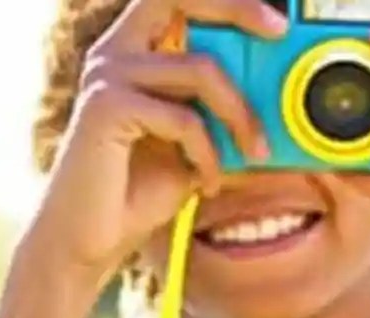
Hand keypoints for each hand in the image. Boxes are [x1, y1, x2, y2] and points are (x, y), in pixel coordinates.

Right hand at [26, 0, 285, 277]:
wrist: (89, 241)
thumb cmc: (137, 193)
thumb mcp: (194, 145)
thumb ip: (221, 114)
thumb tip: (279, 97)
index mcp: (134, 51)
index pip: (180, 1)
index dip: (228, 2)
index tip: (277, 23)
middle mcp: (115, 52)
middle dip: (237, 7)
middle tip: (278, 33)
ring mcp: (108, 75)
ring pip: (201, 70)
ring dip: (241, 115)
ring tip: (254, 154)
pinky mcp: (107, 107)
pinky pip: (184, 119)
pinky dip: (208, 153)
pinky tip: (206, 182)